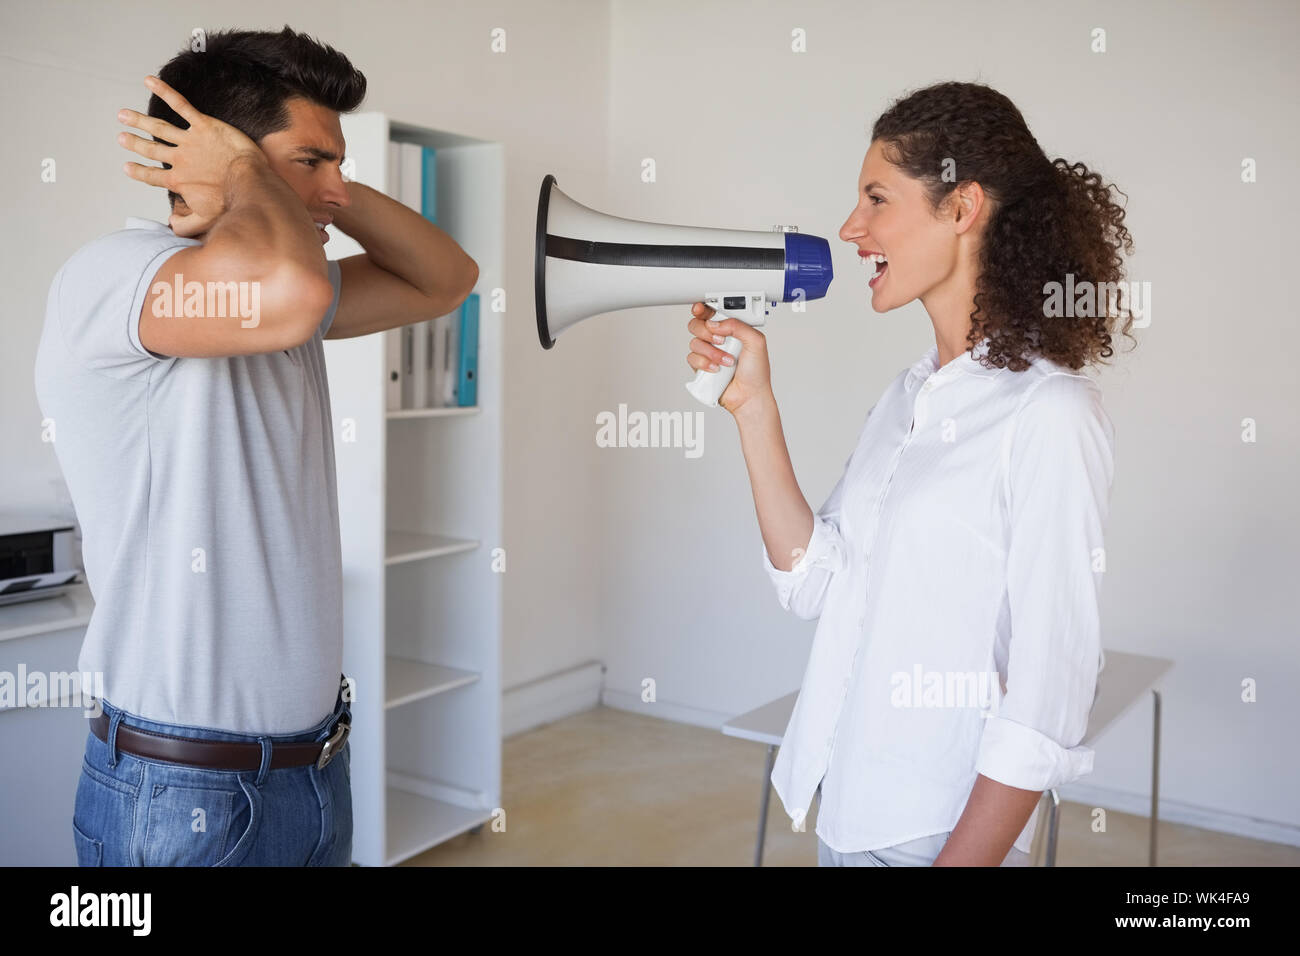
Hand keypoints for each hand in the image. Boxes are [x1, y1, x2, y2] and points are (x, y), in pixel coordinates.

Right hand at [116, 75, 265, 235]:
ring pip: (159, 127)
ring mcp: (190, 141)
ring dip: (139, 120)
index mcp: (179, 181)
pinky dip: (165, 91)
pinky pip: (181, 105)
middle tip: (121, 138)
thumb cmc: (232, 203)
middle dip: (135, 144)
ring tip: (123, 115)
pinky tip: (150, 80)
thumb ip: (186, 226)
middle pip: (151, 149)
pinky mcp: (204, 125)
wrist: (251, 182)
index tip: (127, 168)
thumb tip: (171, 227)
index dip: (139, 172)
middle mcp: (180, 160)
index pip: (153, 177)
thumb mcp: (206, 221)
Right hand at [686, 301, 773, 415]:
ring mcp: (709, 352)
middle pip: (697, 324)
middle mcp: (718, 338)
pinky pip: (692, 358)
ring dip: (711, 352)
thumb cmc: (756, 372)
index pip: (712, 312)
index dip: (703, 308)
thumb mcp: (756, 342)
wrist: (749, 396)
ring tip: (726, 361)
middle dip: (706, 331)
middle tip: (720, 340)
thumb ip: (737, 325)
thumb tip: (716, 324)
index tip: (700, 309)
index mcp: (731, 329)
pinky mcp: (701, 366)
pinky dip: (705, 364)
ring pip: (694, 341)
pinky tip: (717, 369)